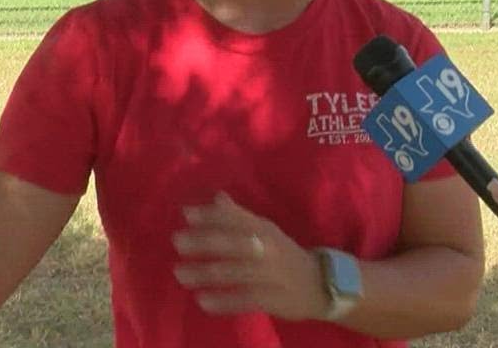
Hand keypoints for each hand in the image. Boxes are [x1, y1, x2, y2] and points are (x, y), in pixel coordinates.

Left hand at [173, 192, 328, 320]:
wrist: (319, 284)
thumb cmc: (283, 254)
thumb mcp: (265, 231)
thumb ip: (239, 216)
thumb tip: (216, 197)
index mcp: (263, 229)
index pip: (236, 218)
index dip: (211, 215)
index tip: (186, 213)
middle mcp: (266, 248)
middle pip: (233, 242)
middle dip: (204, 241)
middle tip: (177, 241)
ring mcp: (269, 274)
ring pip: (234, 272)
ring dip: (205, 272)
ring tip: (180, 273)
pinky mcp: (272, 299)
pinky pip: (244, 300)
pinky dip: (223, 301)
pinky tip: (202, 301)